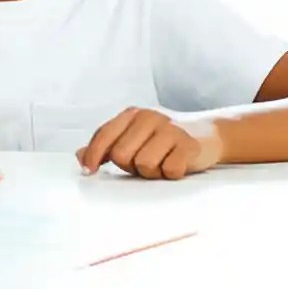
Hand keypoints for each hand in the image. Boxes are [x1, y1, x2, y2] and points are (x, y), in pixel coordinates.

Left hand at [77, 107, 221, 179]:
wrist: (209, 134)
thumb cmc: (163, 139)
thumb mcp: (134, 136)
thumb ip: (107, 144)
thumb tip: (78, 156)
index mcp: (132, 114)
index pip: (104, 135)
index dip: (92, 156)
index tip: (88, 172)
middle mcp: (149, 117)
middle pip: (121, 155)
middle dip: (129, 167)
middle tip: (144, 162)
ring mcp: (170, 129)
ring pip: (144, 165)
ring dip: (152, 172)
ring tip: (163, 162)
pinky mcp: (189, 144)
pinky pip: (168, 171)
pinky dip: (171, 174)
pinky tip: (178, 163)